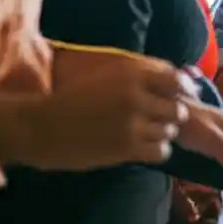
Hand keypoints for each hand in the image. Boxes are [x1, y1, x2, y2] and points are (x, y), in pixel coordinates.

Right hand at [24, 51, 187, 169]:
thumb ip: (137, 76)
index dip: (181, 91)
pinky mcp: (127, 147)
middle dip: (171, 116)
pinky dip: (155, 151)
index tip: (175, 99)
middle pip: (179, 108)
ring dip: (161, 134)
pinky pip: (161, 151)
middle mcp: (135, 94)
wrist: (40, 125)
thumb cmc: (70, 99)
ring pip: (170, 131)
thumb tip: (173, 80)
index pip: (177, 79)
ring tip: (144, 136)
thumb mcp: (105, 76)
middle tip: (157, 121)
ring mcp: (132, 122)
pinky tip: (141, 149)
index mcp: (130, 72)